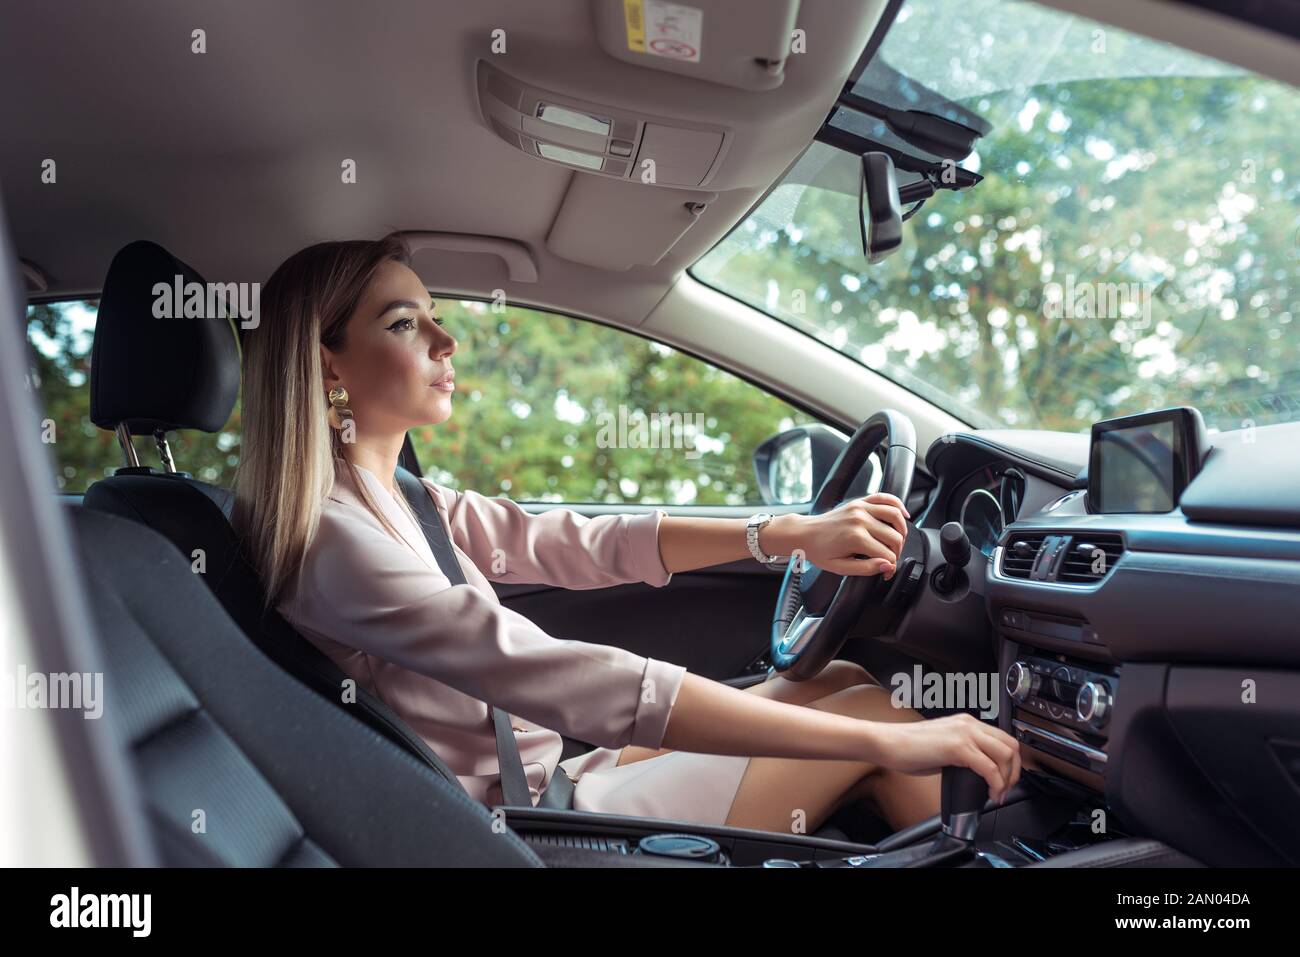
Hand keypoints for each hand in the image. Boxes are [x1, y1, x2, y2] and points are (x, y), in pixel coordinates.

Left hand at [766, 492, 909, 578]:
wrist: (804, 533)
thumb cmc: (819, 551)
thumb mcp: (840, 568)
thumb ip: (866, 569)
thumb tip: (888, 566)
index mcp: (856, 538)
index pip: (887, 554)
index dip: (890, 567)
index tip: (887, 572)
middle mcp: (860, 520)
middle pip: (894, 537)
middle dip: (897, 552)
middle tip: (890, 560)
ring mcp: (860, 508)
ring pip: (895, 516)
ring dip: (902, 530)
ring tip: (898, 542)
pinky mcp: (859, 501)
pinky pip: (885, 498)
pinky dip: (898, 504)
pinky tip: (904, 515)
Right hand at [868, 713, 1021, 803]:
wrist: (888, 743)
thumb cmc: (907, 747)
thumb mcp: (941, 746)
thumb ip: (961, 753)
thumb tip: (974, 771)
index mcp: (966, 723)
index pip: (1003, 739)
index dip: (1010, 762)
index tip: (1006, 780)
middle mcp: (969, 724)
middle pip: (1011, 745)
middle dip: (1015, 771)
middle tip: (1006, 789)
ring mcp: (965, 734)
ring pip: (1005, 755)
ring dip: (1007, 779)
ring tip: (998, 793)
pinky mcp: (958, 747)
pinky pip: (989, 768)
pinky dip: (995, 784)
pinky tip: (989, 793)